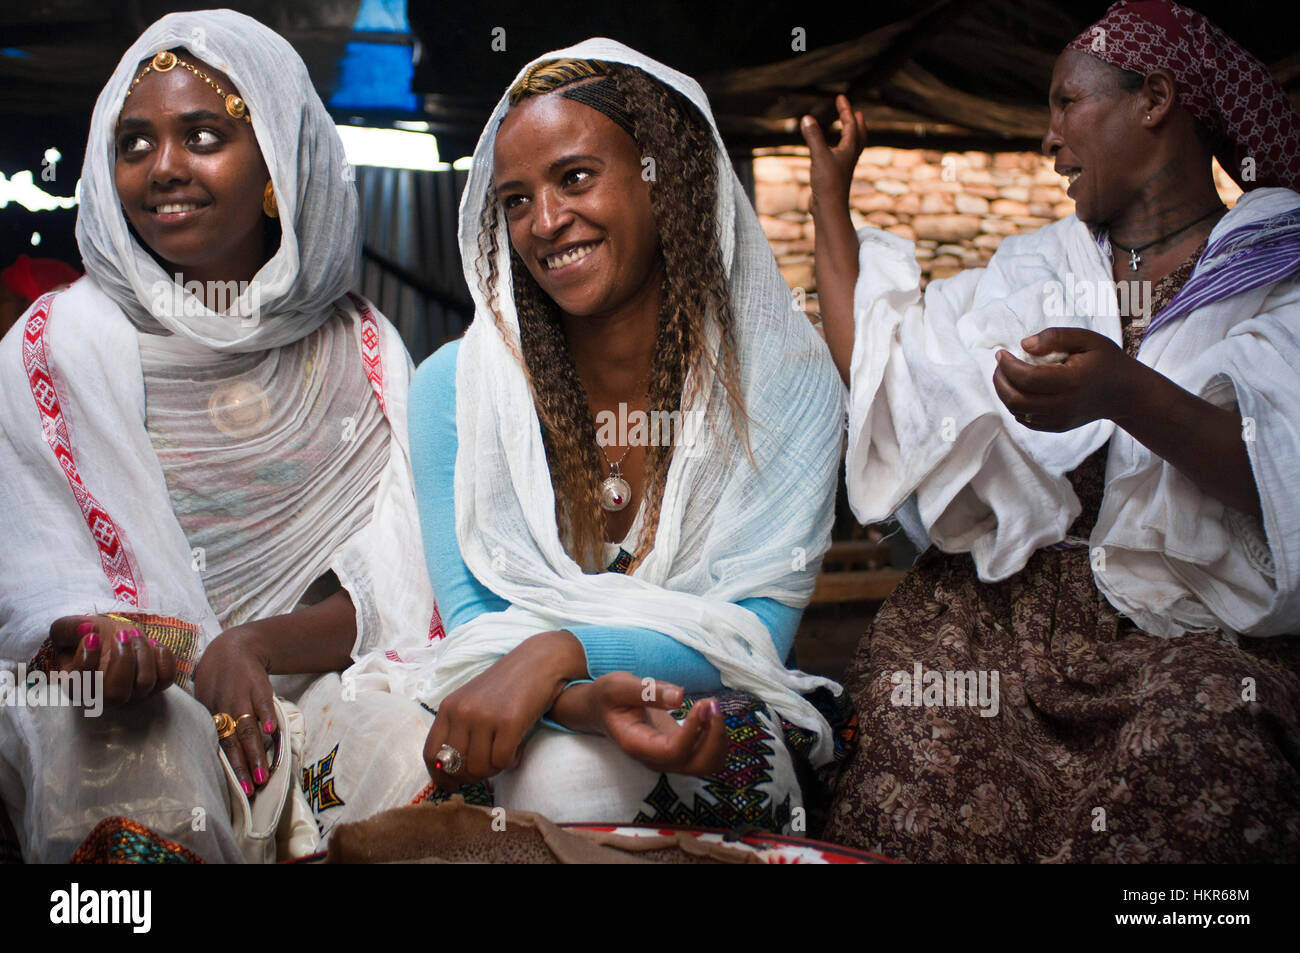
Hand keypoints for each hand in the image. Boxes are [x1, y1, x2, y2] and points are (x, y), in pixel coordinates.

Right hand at [47, 615, 175, 707]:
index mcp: (78, 687)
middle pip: (116, 695)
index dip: (86, 662)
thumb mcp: (71, 629)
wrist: (114, 635)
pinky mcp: (156, 685)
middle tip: (120, 634)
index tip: (92, 637)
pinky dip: (163, 658)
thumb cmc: (91, 635)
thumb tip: (84, 630)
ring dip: (142, 653)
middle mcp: (105, 698)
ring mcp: (133, 694)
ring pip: (144, 683)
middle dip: (121, 660)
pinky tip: (153, 644)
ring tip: (134, 633)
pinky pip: (167, 678)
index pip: (79, 688)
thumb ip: (66, 629)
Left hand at [193, 625, 276, 798]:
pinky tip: (272, 731)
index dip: (231, 767)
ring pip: (248, 729)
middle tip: (252, 788)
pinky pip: (263, 704)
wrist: (234, 648)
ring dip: (256, 753)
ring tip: (265, 774)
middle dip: (243, 767)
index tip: (240, 788)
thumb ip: (214, 725)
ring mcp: (243, 698)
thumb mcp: (207, 700)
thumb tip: (218, 755)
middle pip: (234, 743)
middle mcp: (225, 710)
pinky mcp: (260, 687)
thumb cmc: (217, 679)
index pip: (222, 746)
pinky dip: (266, 716)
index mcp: (211, 715)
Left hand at [422, 630, 586, 791]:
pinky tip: (519, 747)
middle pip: (457, 767)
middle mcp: (462, 711)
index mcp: (448, 707)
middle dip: (474, 776)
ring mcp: (485, 716)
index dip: (441, 777)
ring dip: (495, 768)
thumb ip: (459, 729)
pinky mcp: (509, 721)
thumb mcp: (473, 702)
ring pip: (480, 768)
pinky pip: (503, 761)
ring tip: (507, 752)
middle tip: (491, 766)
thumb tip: (451, 771)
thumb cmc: (507, 685)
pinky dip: (513, 760)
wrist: (539, 661)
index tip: (454, 786)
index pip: (431, 754)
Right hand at [564, 673, 727, 776]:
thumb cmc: (608, 697)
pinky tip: (709, 714)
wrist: (602, 709)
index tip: (701, 703)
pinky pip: (708, 756)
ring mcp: (670, 759)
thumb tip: (680, 696)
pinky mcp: (680, 752)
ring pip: (708, 764)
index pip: (673, 752)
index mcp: (638, 745)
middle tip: (711, 703)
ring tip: (712, 706)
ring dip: (719, 738)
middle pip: (697, 765)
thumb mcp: (619, 686)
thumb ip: (647, 692)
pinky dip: (717, 738)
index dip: (693, 731)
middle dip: (714, 737)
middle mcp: (656, 759)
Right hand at [801, 94, 866, 215]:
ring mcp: (843, 168)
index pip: (851, 124)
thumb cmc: (828, 183)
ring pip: (851, 148)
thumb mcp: (819, 156)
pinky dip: (839, 149)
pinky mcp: (835, 177)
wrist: (829, 209)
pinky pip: (841, 158)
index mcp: (849, 150)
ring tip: (846, 130)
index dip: (845, 110)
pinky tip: (831, 153)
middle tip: (855, 112)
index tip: (840, 97)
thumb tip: (806, 118)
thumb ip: (813, 137)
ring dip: (851, 136)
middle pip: (858, 136)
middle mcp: (849, 157)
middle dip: (856, 123)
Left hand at [993, 327, 1134, 431]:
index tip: (1001, 353)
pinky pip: (1025, 420)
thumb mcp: (1087, 339)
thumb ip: (1055, 337)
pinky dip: (1015, 405)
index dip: (1007, 365)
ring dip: (1005, 392)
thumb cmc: (1105, 361)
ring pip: (1017, 411)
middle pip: (1016, 400)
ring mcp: (1060, 420)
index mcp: (1071, 381)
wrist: (1124, 393)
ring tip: (1007, 374)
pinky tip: (1019, 389)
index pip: (1027, 378)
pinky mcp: (1057, 427)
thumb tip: (1023, 344)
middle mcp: (1064, 405)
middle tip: (1000, 364)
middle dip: (1000, 380)